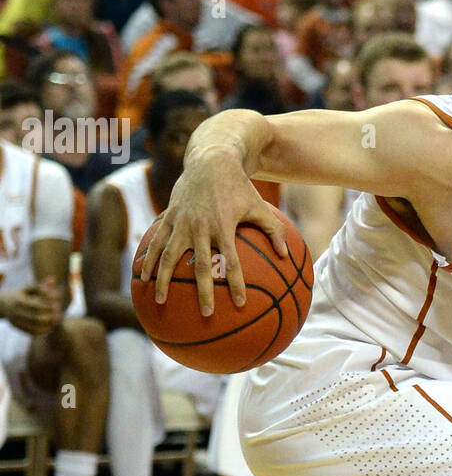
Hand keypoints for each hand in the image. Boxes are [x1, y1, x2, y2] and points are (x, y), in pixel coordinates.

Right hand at [0, 281, 61, 335]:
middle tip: (59, 316)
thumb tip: (53, 279)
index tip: (58, 305)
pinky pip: (29, 331)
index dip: (48, 306)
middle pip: (35, 317)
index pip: (36, 305)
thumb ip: (41, 286)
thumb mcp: (28, 288)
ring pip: (32, 326)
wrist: (3, 304)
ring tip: (57, 322)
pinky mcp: (15, 326)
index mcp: (19, 300)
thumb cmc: (21, 294)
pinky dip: (41, 331)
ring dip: (46, 325)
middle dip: (48, 317)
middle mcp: (16, 310)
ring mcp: (14, 319)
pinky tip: (50, 329)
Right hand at [139, 153, 288, 316]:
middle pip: (200, 266)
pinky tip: (141, 276)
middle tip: (206, 314)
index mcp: (224, 227)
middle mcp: (201, 228)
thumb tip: (286, 256)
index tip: (240, 304)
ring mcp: (182, 223)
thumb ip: (274, 231)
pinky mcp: (169, 217)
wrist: (211, 160)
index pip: (231, 262)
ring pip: (169, 256)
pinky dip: (147, 259)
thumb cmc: (239, 187)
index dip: (236, 284)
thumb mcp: (259, 206)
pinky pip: (156, 242)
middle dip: (203, 292)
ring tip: (160, 300)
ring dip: (163, 280)